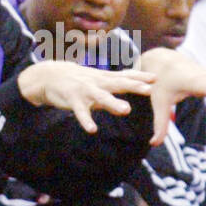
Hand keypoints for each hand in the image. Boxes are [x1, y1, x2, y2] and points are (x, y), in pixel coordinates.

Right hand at [17, 61, 155, 132]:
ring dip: (113, 103)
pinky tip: (92, 129)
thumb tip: (129, 100)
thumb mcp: (96, 82)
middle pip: (118, 84)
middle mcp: (97, 83)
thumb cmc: (77, 81)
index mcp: (104, 78)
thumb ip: (112, 90)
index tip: (156, 78)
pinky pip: (80, 112)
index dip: (140, 77)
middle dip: (133, 86)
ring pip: (101, 97)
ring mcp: (85, 91)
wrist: (50, 76)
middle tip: (149, 90)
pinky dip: (86, 120)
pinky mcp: (72, 100)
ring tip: (126, 110)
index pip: (125, 76)